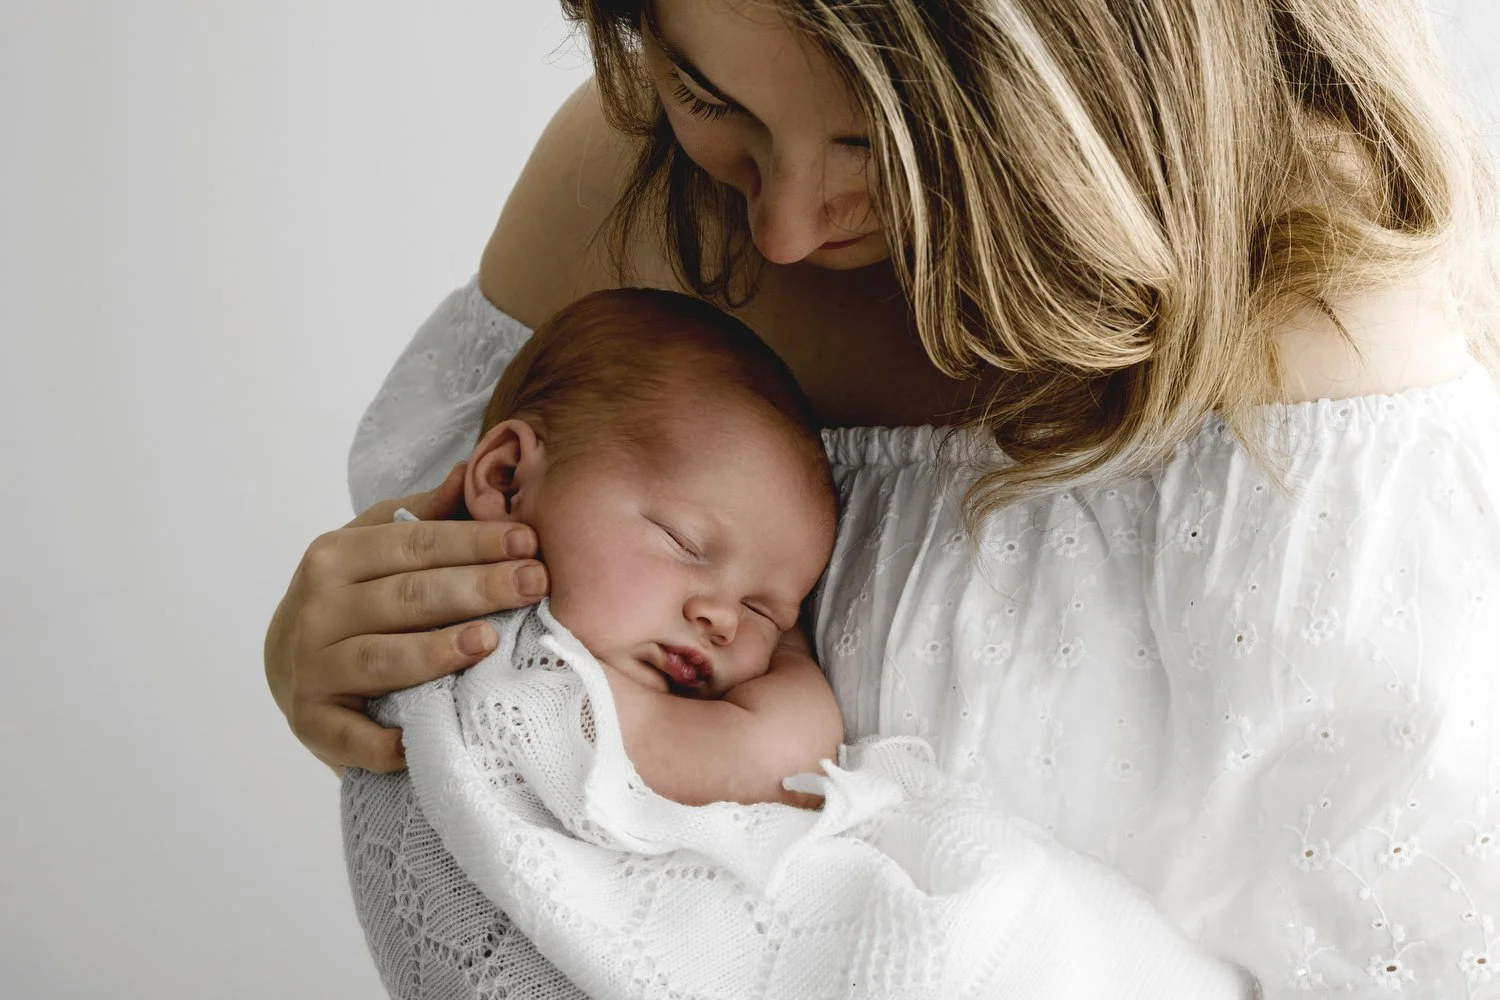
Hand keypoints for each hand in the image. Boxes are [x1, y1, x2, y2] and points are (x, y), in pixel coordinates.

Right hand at [264, 461, 548, 774]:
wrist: (291, 662)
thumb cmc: (355, 595)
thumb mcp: (376, 546)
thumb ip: (422, 515)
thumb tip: (469, 472)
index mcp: (337, 555)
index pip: (416, 543)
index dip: (475, 541)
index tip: (529, 541)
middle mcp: (318, 609)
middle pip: (407, 596)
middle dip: (476, 587)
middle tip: (534, 583)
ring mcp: (311, 667)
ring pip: (380, 659)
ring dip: (434, 653)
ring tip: (488, 643)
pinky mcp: (311, 722)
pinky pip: (346, 736)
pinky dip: (378, 743)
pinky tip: (416, 742)